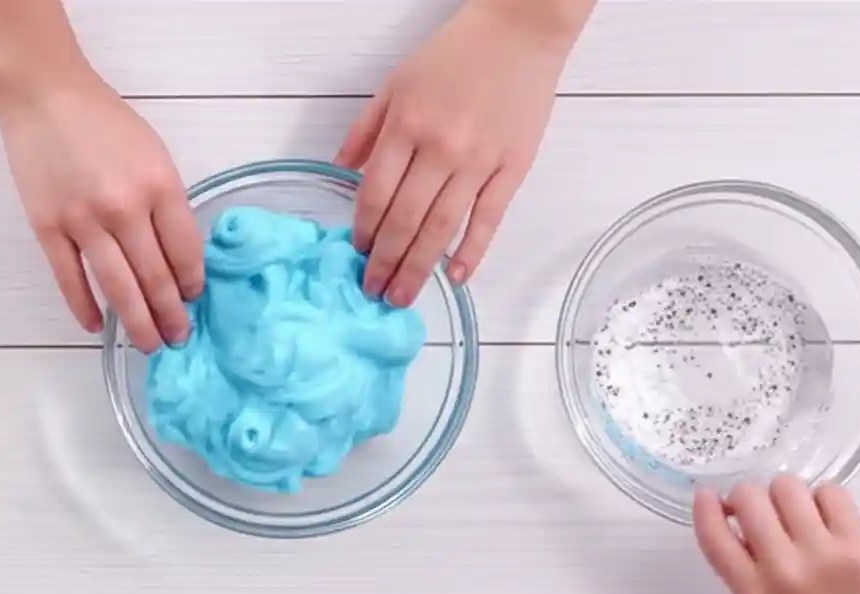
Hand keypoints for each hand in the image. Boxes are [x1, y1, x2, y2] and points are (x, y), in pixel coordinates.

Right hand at [0, 69, 201, 352]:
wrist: (45, 97)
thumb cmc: (105, 122)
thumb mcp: (154, 154)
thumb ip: (167, 202)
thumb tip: (177, 255)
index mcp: (160, 186)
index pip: (185, 251)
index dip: (193, 283)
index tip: (194, 300)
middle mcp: (125, 208)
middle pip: (155, 278)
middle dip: (170, 315)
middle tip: (178, 337)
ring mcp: (83, 221)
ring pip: (118, 288)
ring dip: (137, 323)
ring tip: (150, 344)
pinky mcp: (47, 228)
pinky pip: (70, 280)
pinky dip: (84, 307)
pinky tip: (96, 326)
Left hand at [335, 0, 580, 305]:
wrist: (520, 32)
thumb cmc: (454, 55)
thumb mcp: (396, 83)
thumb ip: (366, 130)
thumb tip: (339, 171)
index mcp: (406, 126)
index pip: (375, 194)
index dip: (362, 230)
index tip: (357, 254)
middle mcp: (439, 148)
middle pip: (404, 220)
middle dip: (384, 263)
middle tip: (374, 292)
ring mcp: (478, 161)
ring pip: (441, 228)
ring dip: (418, 268)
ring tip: (402, 296)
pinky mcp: (512, 168)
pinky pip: (488, 219)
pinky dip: (471, 252)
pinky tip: (455, 276)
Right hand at [694, 479, 859, 593]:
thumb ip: (743, 565)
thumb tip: (733, 514)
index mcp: (755, 593)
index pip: (714, 539)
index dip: (704, 509)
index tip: (706, 495)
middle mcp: (783, 572)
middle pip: (749, 498)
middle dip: (748, 495)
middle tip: (763, 508)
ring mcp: (822, 554)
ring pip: (787, 486)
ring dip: (787, 493)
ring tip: (799, 513)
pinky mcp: (857, 542)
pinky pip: (829, 491)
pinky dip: (824, 497)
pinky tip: (827, 517)